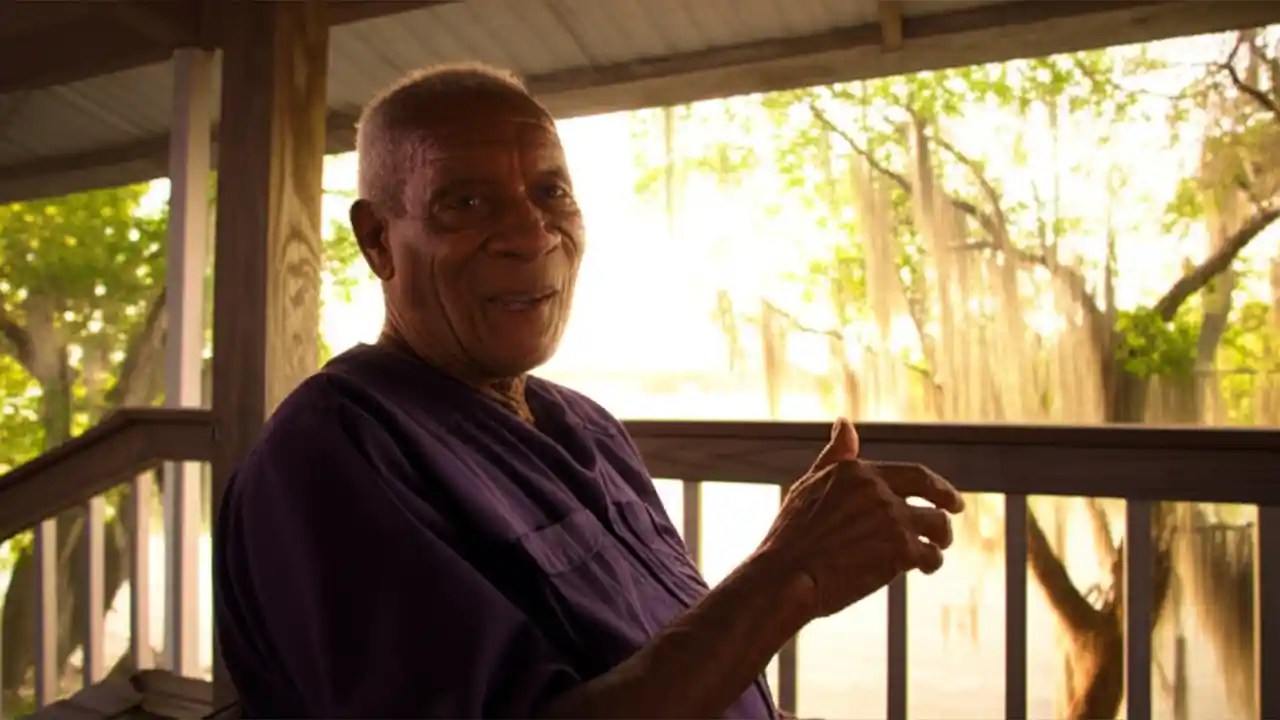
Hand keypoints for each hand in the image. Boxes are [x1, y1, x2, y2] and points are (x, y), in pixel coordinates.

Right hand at [755, 418, 964, 618]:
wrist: (786, 576)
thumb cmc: (791, 535)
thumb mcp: (808, 485)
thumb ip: (835, 456)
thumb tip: (844, 422)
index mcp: (858, 472)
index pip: (914, 473)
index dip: (936, 484)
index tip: (946, 494)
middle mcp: (878, 491)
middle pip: (934, 495)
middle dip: (950, 503)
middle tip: (956, 511)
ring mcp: (892, 520)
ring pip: (938, 526)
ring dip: (940, 539)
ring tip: (934, 550)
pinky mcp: (900, 551)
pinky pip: (931, 555)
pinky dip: (931, 563)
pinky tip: (924, 568)